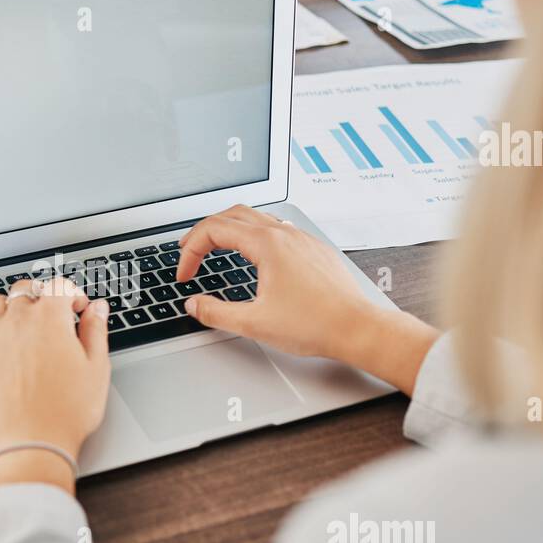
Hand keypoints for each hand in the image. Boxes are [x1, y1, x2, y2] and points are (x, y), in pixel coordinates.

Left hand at [0, 278, 110, 492]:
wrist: (34, 440)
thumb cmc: (68, 410)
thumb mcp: (97, 368)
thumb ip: (96, 331)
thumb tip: (98, 308)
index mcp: (51, 318)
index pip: (60, 285)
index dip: (73, 294)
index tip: (80, 309)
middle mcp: (18, 320)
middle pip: (26, 289)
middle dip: (42, 295)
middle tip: (53, 314)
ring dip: (10, 305)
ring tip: (21, 321)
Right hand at [176, 206, 440, 395]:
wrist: (357, 328)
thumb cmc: (316, 324)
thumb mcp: (254, 323)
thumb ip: (216, 313)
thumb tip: (194, 305)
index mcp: (267, 244)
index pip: (213, 230)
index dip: (190, 251)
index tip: (185, 274)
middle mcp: (284, 234)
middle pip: (232, 214)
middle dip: (204, 231)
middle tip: (189, 251)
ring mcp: (301, 239)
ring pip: (256, 217)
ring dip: (229, 228)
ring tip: (216, 247)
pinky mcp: (313, 249)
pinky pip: (277, 228)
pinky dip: (254, 234)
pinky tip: (255, 255)